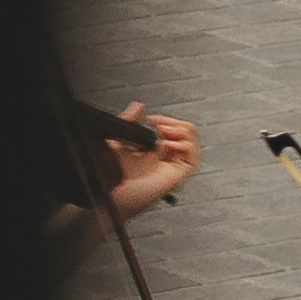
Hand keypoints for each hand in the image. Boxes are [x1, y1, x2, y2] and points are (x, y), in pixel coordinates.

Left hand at [101, 104, 197, 224]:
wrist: (107, 193)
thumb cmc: (109, 176)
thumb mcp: (117, 140)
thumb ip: (128, 122)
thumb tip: (139, 106)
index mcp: (154, 152)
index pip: (174, 132)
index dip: (168, 121)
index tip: (152, 118)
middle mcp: (165, 160)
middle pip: (188, 136)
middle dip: (177, 124)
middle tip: (159, 125)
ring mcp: (171, 169)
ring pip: (193, 145)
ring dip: (182, 133)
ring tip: (164, 132)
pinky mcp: (175, 178)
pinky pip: (193, 160)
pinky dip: (185, 147)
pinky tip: (168, 144)